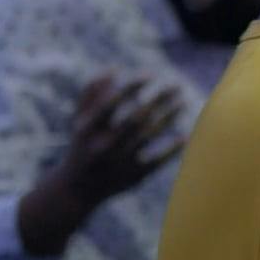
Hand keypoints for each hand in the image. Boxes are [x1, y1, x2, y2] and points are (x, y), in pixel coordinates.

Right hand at [18, 73, 188, 254]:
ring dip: (168, 118)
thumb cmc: (81, 147)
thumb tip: (113, 69)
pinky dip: (170, 150)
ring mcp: (118, 164)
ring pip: (148, 137)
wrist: (76, 191)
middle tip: (176, 86)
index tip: (149, 75)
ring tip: (182, 103)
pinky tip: (184, 136)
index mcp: (87, 131)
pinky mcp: (131, 178)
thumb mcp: (79, 121)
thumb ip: (91, 94)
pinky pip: (156, 162)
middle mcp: (102, 147)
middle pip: (135, 120)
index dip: (130, 88)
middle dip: (157, 101)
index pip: (111, 104)